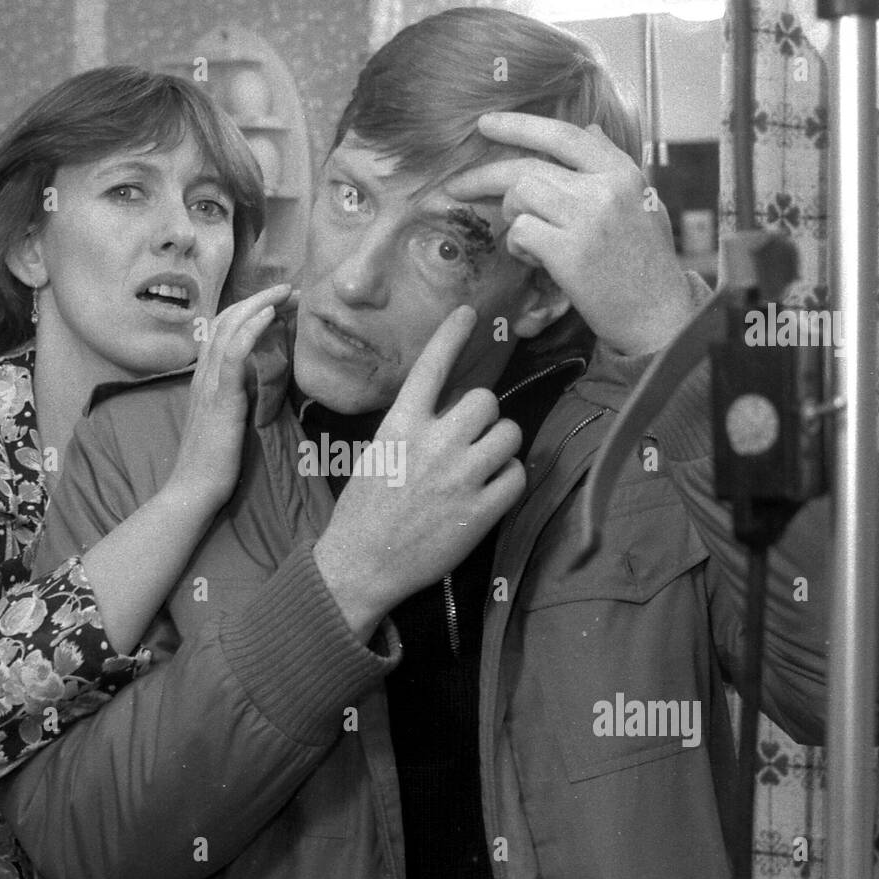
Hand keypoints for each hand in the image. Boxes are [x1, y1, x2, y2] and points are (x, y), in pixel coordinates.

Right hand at [168, 283, 293, 504]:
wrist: (193, 490)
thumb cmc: (214, 463)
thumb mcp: (229, 421)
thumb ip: (241, 399)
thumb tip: (264, 383)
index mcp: (205, 379)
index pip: (224, 330)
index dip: (251, 310)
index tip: (282, 302)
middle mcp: (204, 374)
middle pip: (227, 320)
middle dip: (260, 299)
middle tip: (292, 291)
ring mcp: (209, 384)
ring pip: (229, 329)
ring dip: (260, 305)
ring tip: (286, 293)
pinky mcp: (220, 399)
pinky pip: (232, 355)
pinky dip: (250, 330)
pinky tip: (269, 316)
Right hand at [313, 305, 525, 639]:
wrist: (360, 564)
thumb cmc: (364, 510)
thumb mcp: (378, 454)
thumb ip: (412, 427)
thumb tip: (448, 412)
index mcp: (400, 425)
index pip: (431, 367)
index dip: (452, 335)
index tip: (469, 313)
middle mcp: (433, 444)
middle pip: (486, 400)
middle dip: (484, 416)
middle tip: (472, 436)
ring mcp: (460, 477)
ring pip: (509, 434)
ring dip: (500, 447)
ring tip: (481, 465)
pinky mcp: (480, 511)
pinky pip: (518, 475)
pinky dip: (509, 481)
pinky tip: (489, 492)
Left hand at [446, 112, 695, 356]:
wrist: (660, 315)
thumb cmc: (647, 264)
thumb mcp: (642, 204)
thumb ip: (613, 167)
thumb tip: (590, 130)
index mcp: (622, 172)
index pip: (564, 135)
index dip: (519, 125)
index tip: (486, 123)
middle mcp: (605, 188)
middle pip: (528, 166)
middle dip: (483, 176)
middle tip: (456, 186)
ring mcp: (587, 219)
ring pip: (519, 195)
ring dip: (513, 219)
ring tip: (532, 243)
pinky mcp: (569, 252)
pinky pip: (520, 232)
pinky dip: (519, 247)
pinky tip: (537, 261)